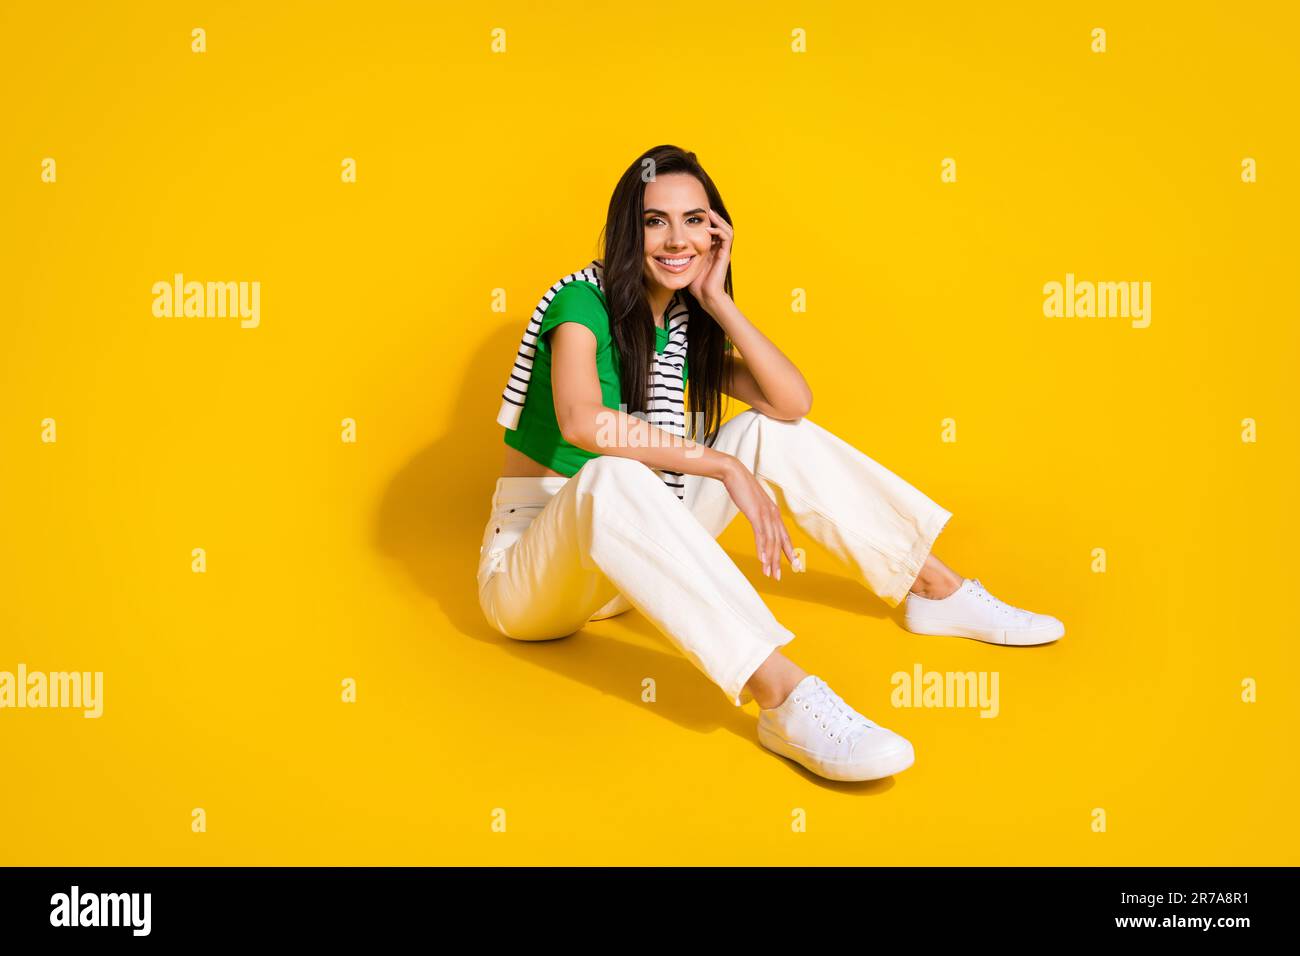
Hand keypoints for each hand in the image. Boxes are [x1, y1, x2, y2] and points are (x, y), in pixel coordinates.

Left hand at [688, 208, 732, 309]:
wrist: (705, 296)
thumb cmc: (695, 283)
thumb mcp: (686, 264)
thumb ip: (681, 255)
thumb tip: (667, 247)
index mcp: (711, 250)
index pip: (712, 230)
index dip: (707, 221)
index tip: (696, 214)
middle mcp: (719, 249)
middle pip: (721, 227)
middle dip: (714, 217)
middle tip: (704, 209)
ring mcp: (723, 251)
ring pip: (726, 229)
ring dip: (718, 220)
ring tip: (709, 213)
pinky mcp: (725, 255)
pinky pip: (726, 237)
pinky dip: (719, 230)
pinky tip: (707, 228)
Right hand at [719, 458, 795, 580]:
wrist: (734, 473)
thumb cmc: (742, 488)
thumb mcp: (754, 503)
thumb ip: (759, 513)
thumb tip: (759, 521)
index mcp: (774, 513)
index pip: (784, 536)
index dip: (789, 551)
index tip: (794, 564)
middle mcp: (773, 514)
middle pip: (780, 542)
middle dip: (780, 561)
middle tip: (778, 576)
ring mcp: (766, 514)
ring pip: (771, 541)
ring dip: (770, 559)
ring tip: (769, 573)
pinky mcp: (756, 513)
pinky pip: (761, 534)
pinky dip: (762, 548)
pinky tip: (761, 559)